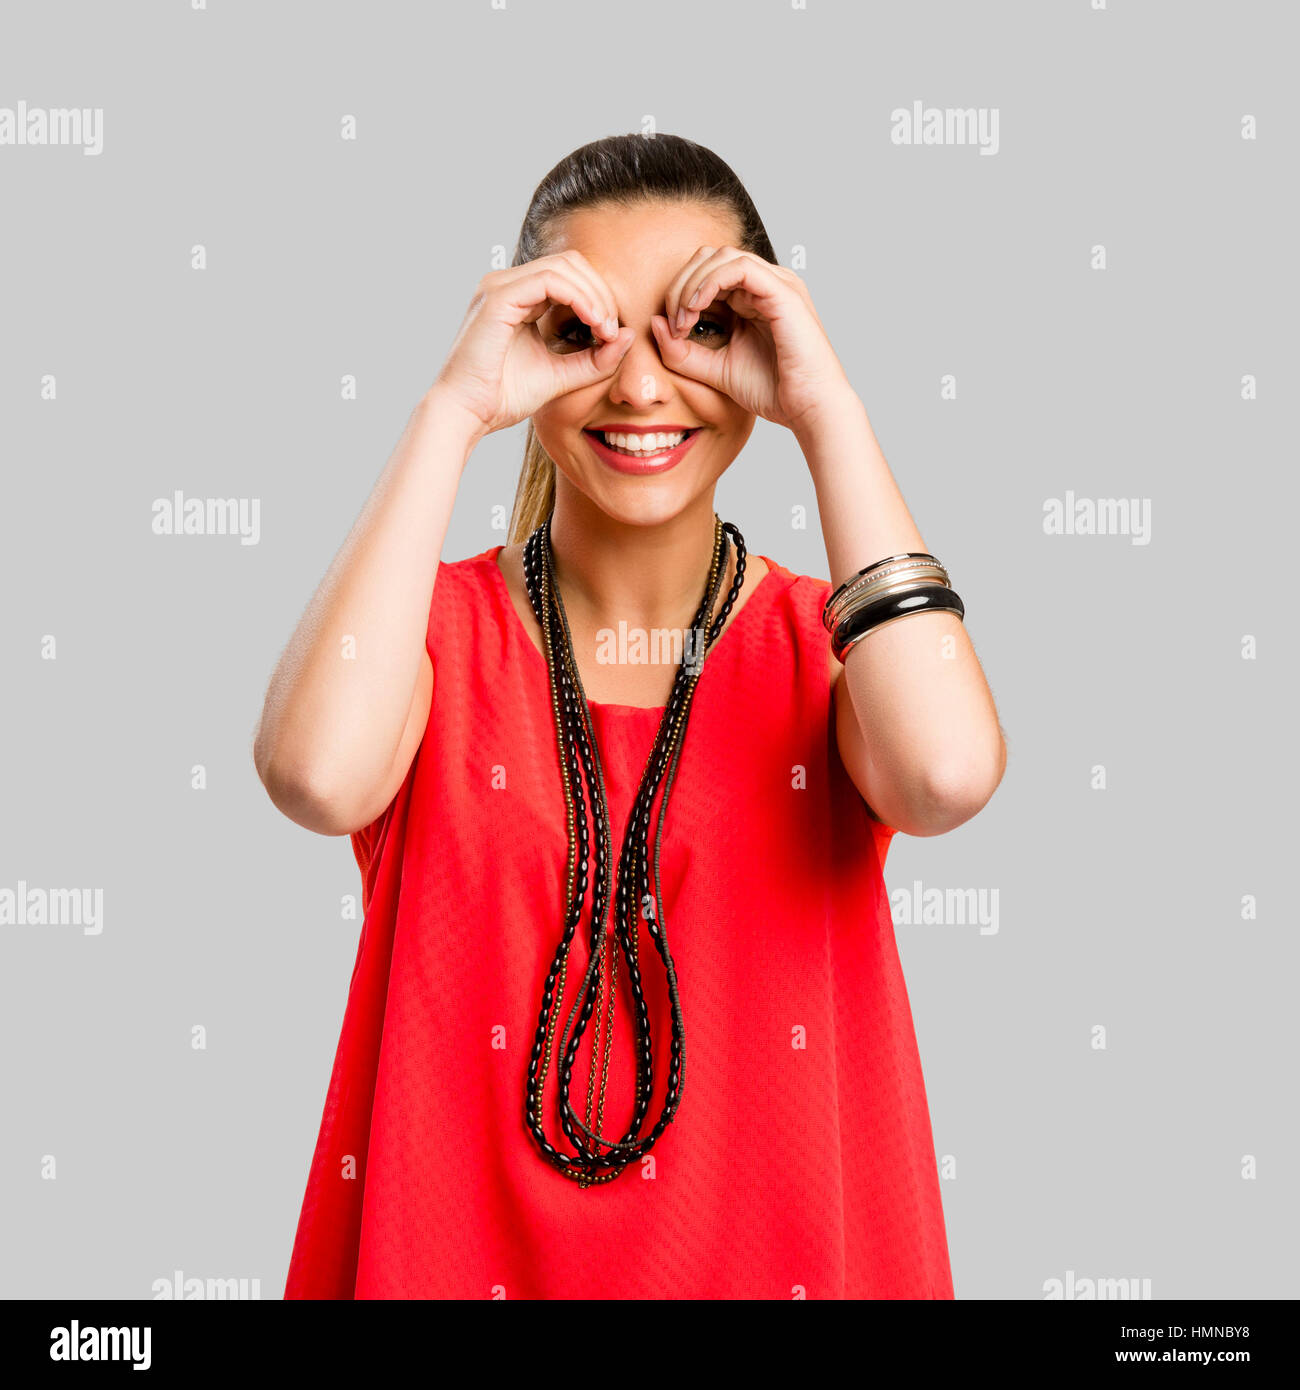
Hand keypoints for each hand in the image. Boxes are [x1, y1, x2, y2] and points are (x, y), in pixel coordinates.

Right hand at [432, 251, 634, 436]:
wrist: (466, 414)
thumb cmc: (503, 398)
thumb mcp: (561, 376)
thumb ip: (594, 359)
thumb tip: (628, 335)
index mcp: (517, 298)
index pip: (570, 276)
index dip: (599, 298)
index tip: (612, 335)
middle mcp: (506, 285)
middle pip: (571, 263)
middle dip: (601, 293)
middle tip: (613, 331)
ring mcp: (499, 286)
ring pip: (564, 267)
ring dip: (594, 295)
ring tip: (606, 329)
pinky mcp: (498, 297)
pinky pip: (550, 281)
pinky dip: (579, 298)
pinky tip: (593, 323)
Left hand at [649, 246, 854, 433]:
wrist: (809, 408)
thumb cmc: (773, 390)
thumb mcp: (715, 369)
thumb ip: (683, 351)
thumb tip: (654, 321)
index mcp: (752, 298)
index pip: (705, 273)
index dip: (680, 294)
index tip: (672, 330)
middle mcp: (765, 285)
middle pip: (708, 258)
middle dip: (680, 285)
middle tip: (674, 323)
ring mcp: (776, 284)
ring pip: (720, 257)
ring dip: (691, 284)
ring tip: (684, 319)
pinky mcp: (783, 291)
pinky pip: (739, 267)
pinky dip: (710, 282)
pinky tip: (697, 307)